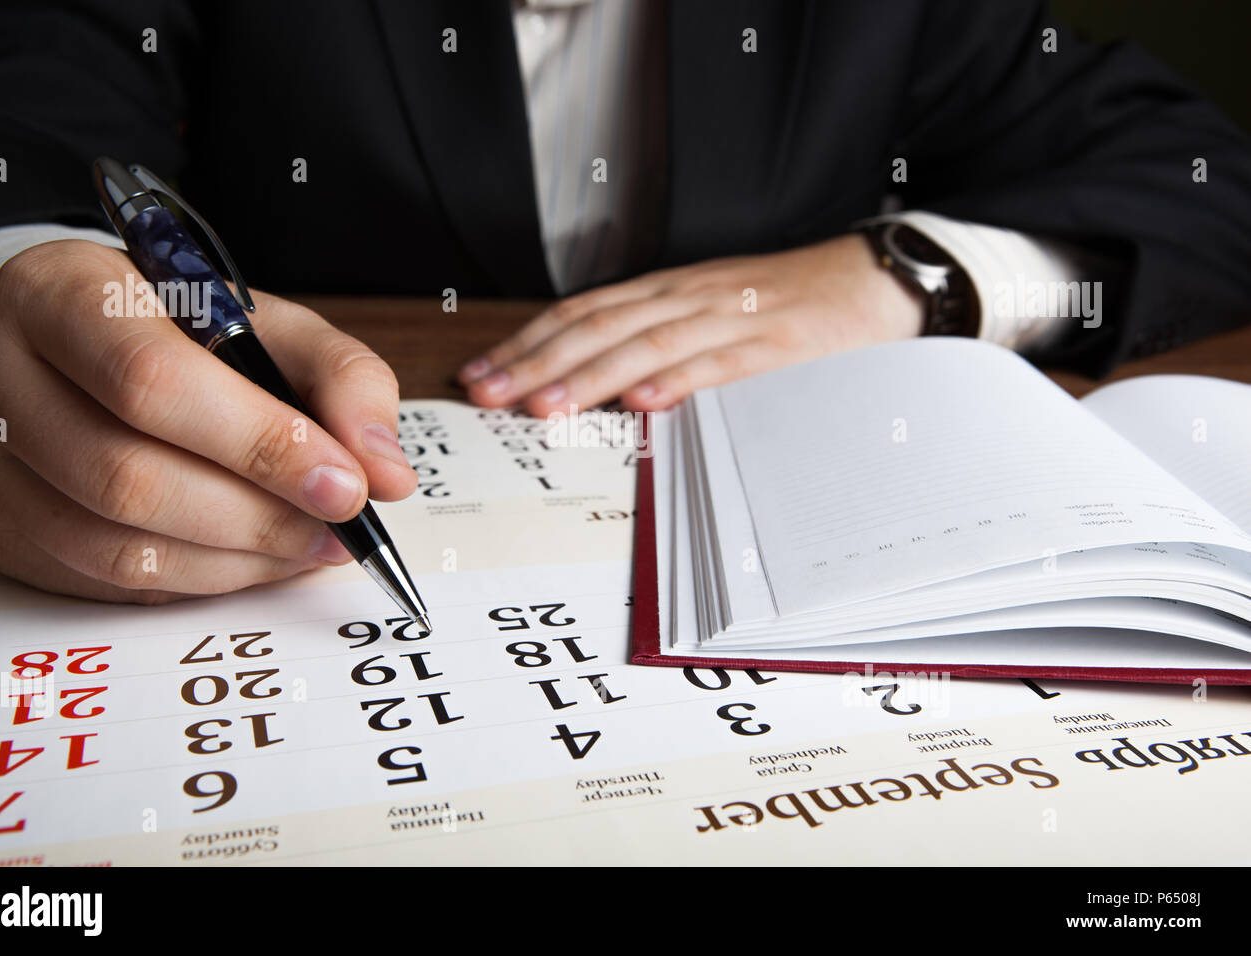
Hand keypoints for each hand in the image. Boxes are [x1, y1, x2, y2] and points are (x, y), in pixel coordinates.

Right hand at [0, 239, 415, 602]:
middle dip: (258, 516)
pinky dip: (197, 580)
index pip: (154, 380)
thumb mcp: (266, 323)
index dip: (260, 443)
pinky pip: (105, 580)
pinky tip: (249, 560)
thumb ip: (340, 378)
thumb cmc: (178, 328)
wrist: (71, 340)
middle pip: (129, 475)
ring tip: (306, 547)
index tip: (346, 486)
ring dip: (235, 561)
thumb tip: (387, 473)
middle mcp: (1, 374)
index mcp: (64, 294)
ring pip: (114, 544)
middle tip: (336, 529)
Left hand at [459, 233, 923, 415]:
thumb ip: (659, 339)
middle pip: (599, 328)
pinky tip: (644, 403)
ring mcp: (731, 319)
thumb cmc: (786, 301)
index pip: (582, 313)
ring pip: (648, 345)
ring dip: (591, 376)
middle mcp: (688, 298)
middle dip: (537, 363)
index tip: (482, 372)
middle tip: (486, 393)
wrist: (872, 277)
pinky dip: (681, 382)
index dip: (528, 343)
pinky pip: (722, 364)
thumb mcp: (711, 310)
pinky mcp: (776, 346)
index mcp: (669, 291)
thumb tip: (601, 384)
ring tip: (545, 406)